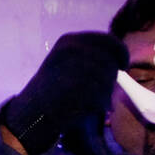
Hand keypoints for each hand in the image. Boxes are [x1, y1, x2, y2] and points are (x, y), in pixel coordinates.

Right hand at [1, 31, 128, 154]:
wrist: (31, 114)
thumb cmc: (49, 91)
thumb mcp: (63, 63)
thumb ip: (87, 57)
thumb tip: (116, 59)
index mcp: (68, 41)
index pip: (107, 40)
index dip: (120, 52)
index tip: (124, 64)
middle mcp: (73, 50)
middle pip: (110, 59)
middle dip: (113, 75)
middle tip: (108, 89)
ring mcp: (76, 67)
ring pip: (109, 77)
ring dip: (106, 91)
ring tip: (93, 101)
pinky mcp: (81, 86)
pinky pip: (103, 93)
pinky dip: (100, 102)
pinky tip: (86, 107)